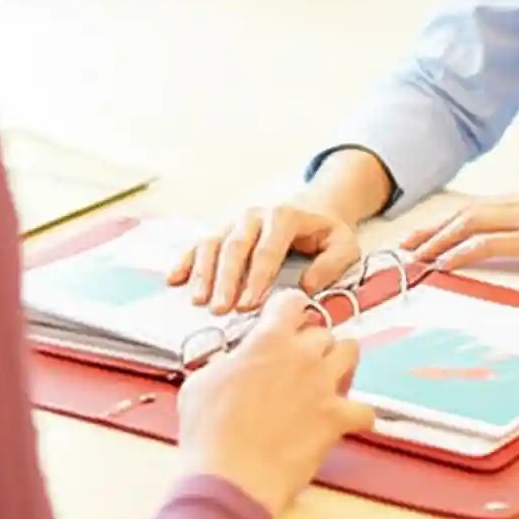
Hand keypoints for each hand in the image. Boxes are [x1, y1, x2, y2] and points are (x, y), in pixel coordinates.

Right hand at [168, 202, 360, 314]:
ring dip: (203, 273)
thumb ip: (331, 265)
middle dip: (226, 280)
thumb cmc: (327, 234)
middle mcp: (255, 215)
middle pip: (235, 247)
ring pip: (212, 245)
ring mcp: (234, 222)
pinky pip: (199, 244)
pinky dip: (185, 261)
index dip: (257, 277)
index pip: (268, 249)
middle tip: (220, 309)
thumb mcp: (344, 246)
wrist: (314, 209)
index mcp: (284, 216)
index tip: (250, 304)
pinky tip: (174, 280)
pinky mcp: (222, 231)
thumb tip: (306, 286)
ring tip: (198, 301)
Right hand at [177, 290, 375, 515]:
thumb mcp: (201, 382)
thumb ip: (225, 364)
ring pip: (351, 352)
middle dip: (311, 344)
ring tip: (326, 378)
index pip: (291, 302)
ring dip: (340, 362)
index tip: (284, 320)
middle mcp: (302, 355)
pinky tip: (343, 421)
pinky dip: (357, 415)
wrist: (231, 475)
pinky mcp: (337, 419)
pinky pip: (365, 410)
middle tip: (297, 362)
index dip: (288, 310)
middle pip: (322, 331)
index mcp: (268, 340)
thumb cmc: (208, 430)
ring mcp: (324, 386)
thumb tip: (233, 366)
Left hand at [402, 190, 518, 281]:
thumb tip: (506, 250)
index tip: (420, 240)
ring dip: (439, 241)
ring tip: (417, 258)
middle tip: (405, 249)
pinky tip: (446, 264)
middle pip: (465, 213)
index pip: (476, 210)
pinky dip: (463, 252)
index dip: (444, 224)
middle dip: (431, 230)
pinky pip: (490, 243)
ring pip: (471, 223)